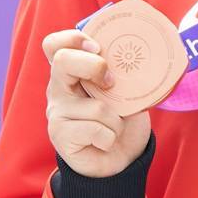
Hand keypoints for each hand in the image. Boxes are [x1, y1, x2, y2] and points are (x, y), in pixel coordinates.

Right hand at [43, 28, 152, 178]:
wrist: (121, 158)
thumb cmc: (122, 118)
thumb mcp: (125, 91)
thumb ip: (122, 75)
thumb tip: (142, 61)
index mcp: (71, 72)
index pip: (55, 44)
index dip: (72, 38)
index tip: (98, 46)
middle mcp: (58, 89)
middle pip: (63, 60)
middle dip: (95, 67)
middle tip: (111, 83)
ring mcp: (56, 112)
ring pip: (95, 106)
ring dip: (117, 120)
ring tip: (114, 126)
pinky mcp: (60, 135)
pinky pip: (97, 130)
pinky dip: (111, 137)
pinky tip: (105, 141)